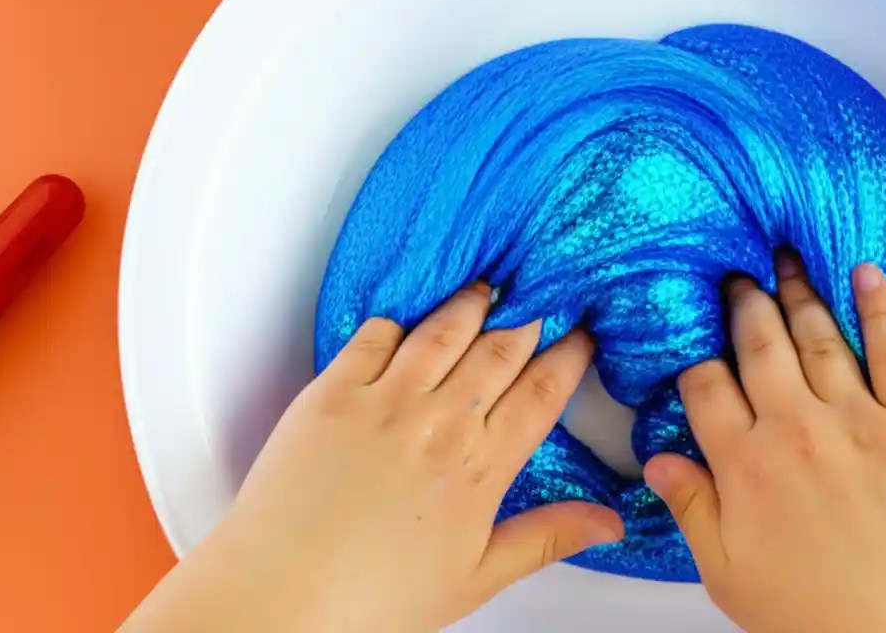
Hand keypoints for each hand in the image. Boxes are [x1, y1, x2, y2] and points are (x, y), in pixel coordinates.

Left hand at [121, 283, 622, 632]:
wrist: (279, 599)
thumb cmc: (371, 600)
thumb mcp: (476, 577)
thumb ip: (546, 538)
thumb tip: (606, 522)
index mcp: (481, 468)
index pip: (543, 391)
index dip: (571, 354)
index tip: (582, 334)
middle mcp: (439, 423)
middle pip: (502, 346)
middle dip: (531, 314)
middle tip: (544, 293)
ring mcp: (384, 401)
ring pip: (445, 328)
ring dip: (474, 301)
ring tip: (491, 285)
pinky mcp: (332, 392)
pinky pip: (377, 334)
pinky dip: (402, 318)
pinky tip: (413, 316)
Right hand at [645, 258, 885, 632]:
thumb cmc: (818, 617)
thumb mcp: (728, 575)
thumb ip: (691, 509)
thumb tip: (658, 460)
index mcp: (745, 466)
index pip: (707, 386)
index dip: (698, 355)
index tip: (696, 332)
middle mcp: (796, 430)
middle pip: (759, 345)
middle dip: (744, 303)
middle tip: (737, 274)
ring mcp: (859, 421)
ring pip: (818, 336)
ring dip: (799, 292)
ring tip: (786, 260)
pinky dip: (880, 306)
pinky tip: (866, 274)